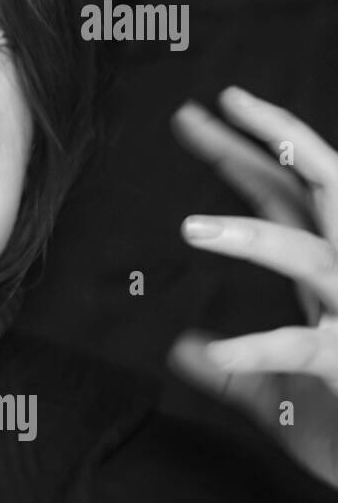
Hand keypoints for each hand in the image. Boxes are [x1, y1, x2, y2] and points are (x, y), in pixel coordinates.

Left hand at [170, 86, 337, 486]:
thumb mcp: (281, 394)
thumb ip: (235, 368)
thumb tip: (180, 347)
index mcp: (326, 275)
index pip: (283, 195)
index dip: (241, 152)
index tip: (194, 115)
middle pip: (315, 192)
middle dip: (271, 142)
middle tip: (211, 108)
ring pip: (308, 257)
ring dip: (252, 238)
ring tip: (189, 227)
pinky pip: (302, 349)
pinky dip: (256, 350)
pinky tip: (209, 349)